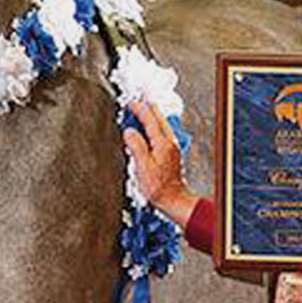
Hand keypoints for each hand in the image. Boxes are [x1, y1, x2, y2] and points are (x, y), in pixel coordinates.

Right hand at [122, 101, 198, 225]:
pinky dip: (155, 128)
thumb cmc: (158, 187)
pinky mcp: (171, 155)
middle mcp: (169, 144)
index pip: (150, 120)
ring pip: (162, 126)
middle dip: (149, 109)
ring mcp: (172, 149)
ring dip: (153, 118)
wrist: (173, 200)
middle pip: (160, 120)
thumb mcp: (142, 166)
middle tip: (140, 102)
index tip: (132, 103)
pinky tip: (150, 132)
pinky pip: (162, 134)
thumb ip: (135, 146)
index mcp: (162, 143)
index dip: (140, 110)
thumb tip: (129, 132)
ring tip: (144, 113)